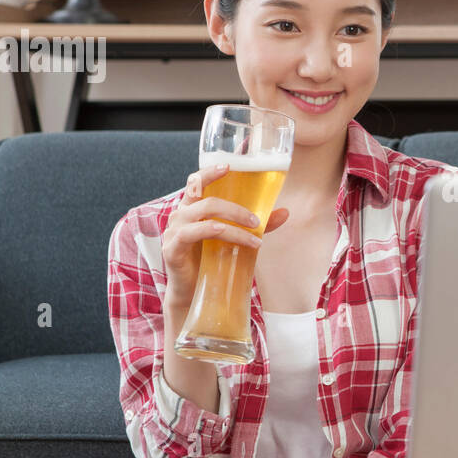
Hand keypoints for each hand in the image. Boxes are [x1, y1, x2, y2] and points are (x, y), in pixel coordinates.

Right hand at [162, 162, 288, 306]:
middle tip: (257, 221)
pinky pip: (192, 233)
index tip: (229, 165)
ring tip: (255, 239)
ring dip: (233, 223)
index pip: (197, 181)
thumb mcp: (235, 238)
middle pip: (205, 196)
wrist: (194, 293)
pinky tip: (227, 235)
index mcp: (193, 207)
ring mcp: (174, 230)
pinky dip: (212, 231)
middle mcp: (181, 214)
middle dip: (235, 207)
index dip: (210, 170)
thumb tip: (285, 212)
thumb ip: (256, 224)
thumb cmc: (212, 260)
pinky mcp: (172, 248)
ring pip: (205, 214)